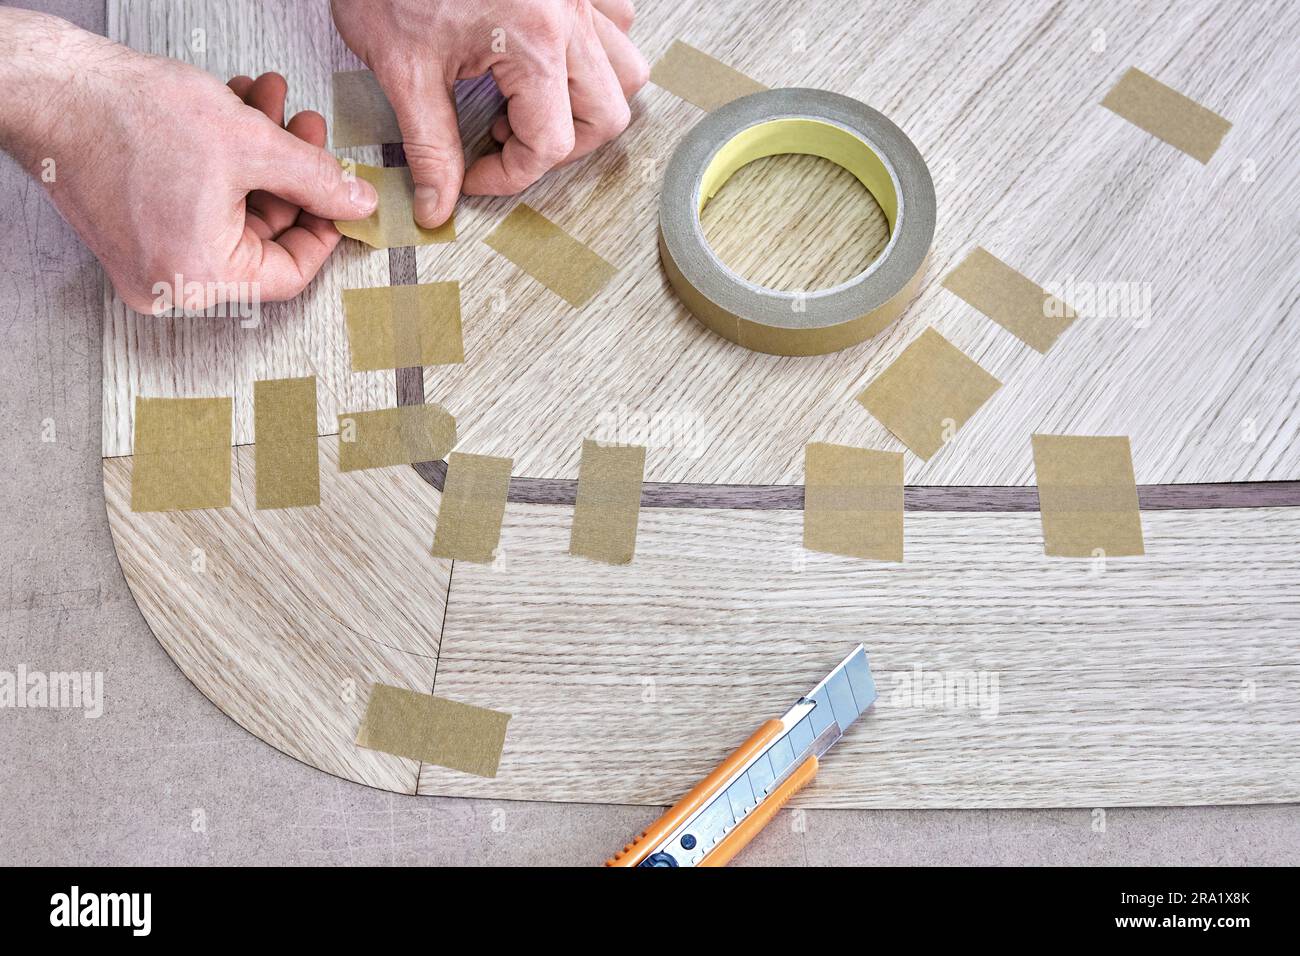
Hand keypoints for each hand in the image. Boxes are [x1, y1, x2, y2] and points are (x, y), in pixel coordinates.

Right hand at [0, 11, 377, 313]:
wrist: (51, 87)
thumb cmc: (124, 116)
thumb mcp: (251, 144)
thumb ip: (317, 179)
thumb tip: (357, 202)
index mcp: (199, 278)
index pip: (289, 273)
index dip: (323, 227)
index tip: (340, 196)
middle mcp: (170, 282)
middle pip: (261, 237)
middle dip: (289, 174)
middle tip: (307, 130)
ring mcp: (150, 259)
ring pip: (233, 212)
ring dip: (261, 156)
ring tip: (270, 105)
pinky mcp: (136, 230)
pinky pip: (200, 205)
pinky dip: (225, 162)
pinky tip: (238, 114)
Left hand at [331, 0, 648, 226]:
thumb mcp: (401, 67)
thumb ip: (428, 144)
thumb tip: (436, 203)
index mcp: (534, 41)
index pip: (548, 144)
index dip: (508, 176)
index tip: (474, 177)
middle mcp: (568, 16)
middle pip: (605, 115)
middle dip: (558, 146)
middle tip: (508, 144)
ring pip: (625, 68)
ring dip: (586, 100)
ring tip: (531, 102)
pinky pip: (615, 19)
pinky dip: (594, 48)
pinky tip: (548, 56)